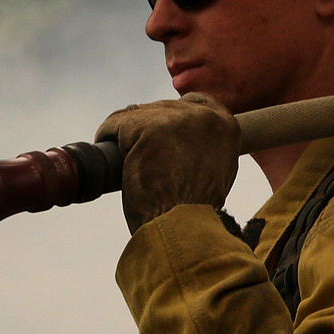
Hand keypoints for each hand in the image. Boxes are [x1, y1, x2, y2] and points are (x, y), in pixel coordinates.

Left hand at [95, 93, 240, 234]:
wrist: (183, 231)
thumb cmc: (194, 212)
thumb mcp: (214, 171)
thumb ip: (205, 148)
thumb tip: (181, 139)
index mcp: (227, 126)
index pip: (195, 102)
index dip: (173, 117)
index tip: (160, 134)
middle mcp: (205, 117)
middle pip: (164, 108)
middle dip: (148, 127)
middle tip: (138, 154)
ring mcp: (176, 120)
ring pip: (139, 114)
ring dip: (126, 132)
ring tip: (123, 155)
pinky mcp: (147, 127)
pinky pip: (117, 123)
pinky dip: (107, 136)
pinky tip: (108, 150)